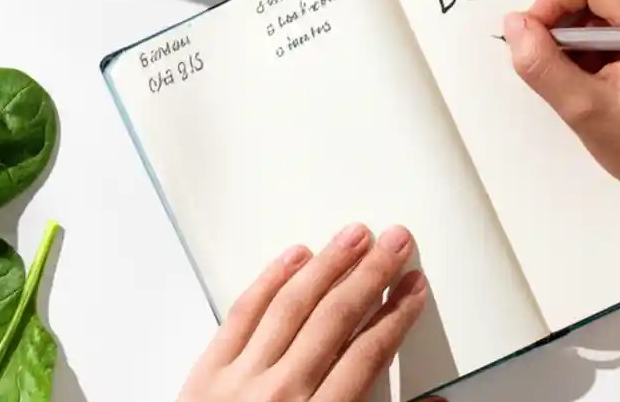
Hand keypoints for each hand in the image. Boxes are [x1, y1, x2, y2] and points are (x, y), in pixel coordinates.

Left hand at [179, 223, 438, 401]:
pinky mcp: (205, 373)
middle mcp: (280, 396)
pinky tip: (296, 255)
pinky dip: (270, 279)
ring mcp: (238, 381)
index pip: (368, 355)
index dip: (397, 316)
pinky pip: (242, 312)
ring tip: (356, 235)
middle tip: (397, 242)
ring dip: (329, 264)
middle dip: (372, 275)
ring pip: (292, 305)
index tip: (414, 288)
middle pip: (336, 319)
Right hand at [503, 0, 619, 210]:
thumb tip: (514, 24)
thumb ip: (543, 64)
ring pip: (603, 7)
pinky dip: (594, 48)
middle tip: (554, 68)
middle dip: (563, 23)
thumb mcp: (583, 110)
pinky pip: (617, 25)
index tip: (535, 42)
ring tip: (577, 82)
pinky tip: (595, 83)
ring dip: (578, 38)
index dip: (552, 2)